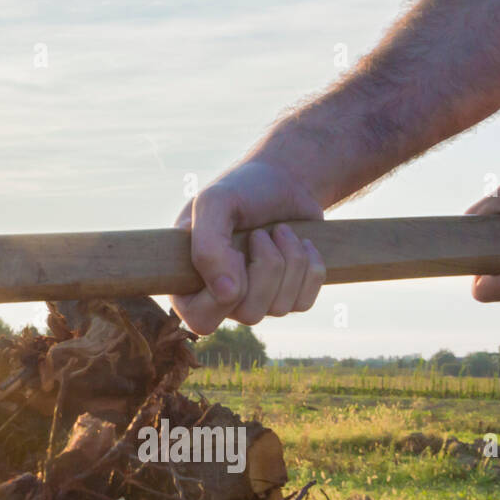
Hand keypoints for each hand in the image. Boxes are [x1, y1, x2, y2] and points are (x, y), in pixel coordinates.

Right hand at [171, 160, 326, 334]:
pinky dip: (310, 266)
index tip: (236, 249)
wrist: (282, 179)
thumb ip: (207, 247)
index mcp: (189, 283)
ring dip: (289, 260)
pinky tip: (301, 243)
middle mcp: (221, 300)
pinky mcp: (289, 298)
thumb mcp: (214, 204)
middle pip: (248, 315)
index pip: (201, 319)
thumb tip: (226, 293)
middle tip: (260, 234)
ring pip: (279, 308)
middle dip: (266, 268)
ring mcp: (257, 301)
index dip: (226, 290)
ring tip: (280, 231)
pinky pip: (304, 303)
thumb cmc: (241, 190)